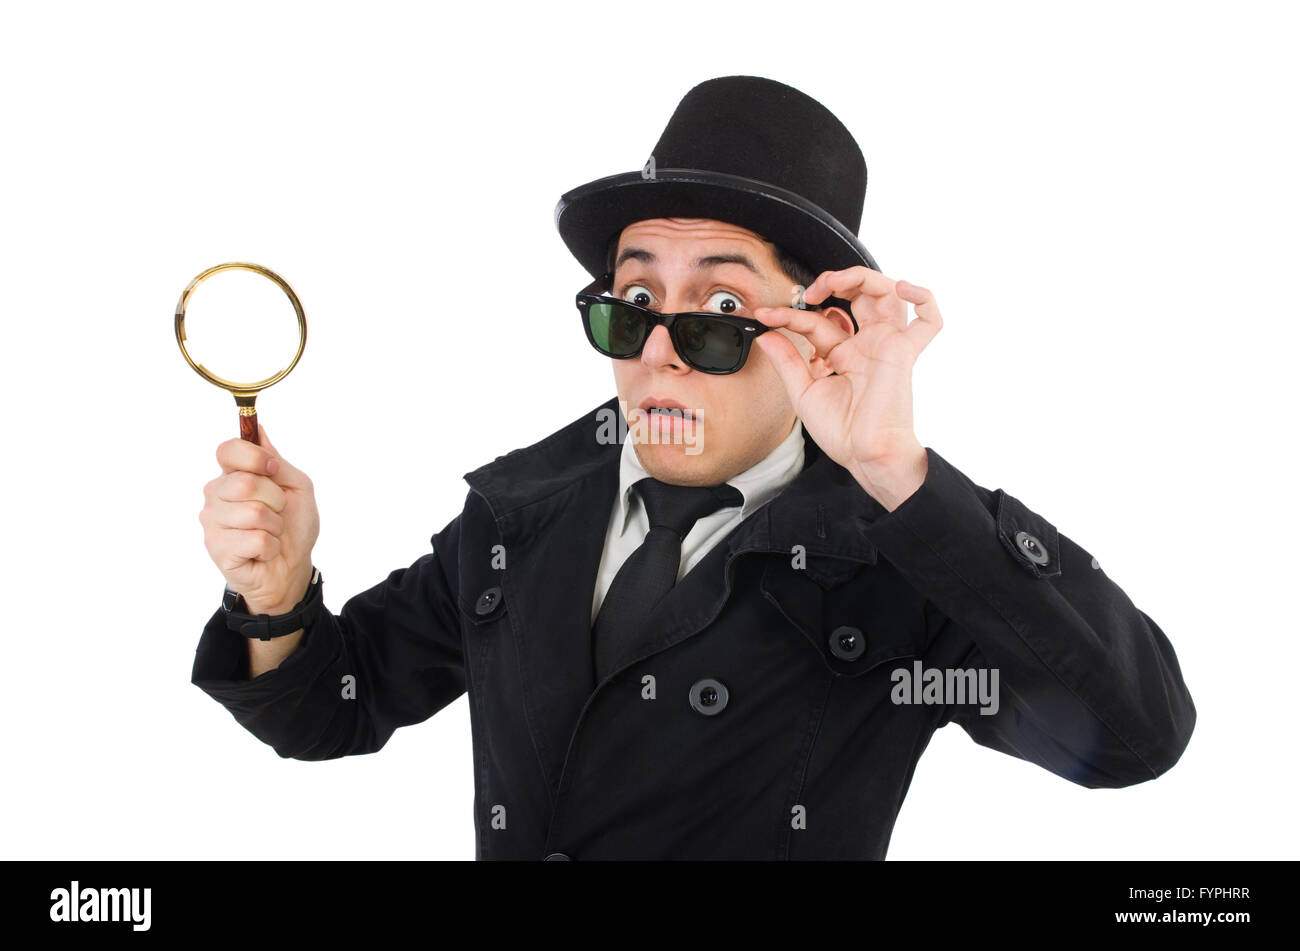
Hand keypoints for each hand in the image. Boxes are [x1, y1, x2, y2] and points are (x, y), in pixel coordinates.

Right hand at [199, 424, 319, 613]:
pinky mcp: (217, 549)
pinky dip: (271, 546)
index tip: (273, 469)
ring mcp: (212, 522)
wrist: (292, 567)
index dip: (253, 457)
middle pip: (244, 482)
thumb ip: (277, 461)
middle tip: (277, 513)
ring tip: (271, 534)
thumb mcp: (296, 487)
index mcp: (232, 475)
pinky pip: (256, 539)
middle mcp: (215, 495)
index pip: (227, 450)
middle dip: (275, 499)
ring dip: (275, 526)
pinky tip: (264, 551)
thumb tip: (258, 430)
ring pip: (253, 513)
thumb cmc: (293, 526)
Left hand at [752, 267, 942, 509]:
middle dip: (833, 282)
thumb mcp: (803, 392)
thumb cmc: (842, 432)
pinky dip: (924, 298)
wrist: (864, 455)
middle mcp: (867, 345)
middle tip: (809, 291)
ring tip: (834, 282)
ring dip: (862, 278)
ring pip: (888, 294)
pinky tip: (903, 287)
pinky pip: (929, 321)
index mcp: (845, 354)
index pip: (818, 321)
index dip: (790, 315)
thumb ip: (787, 361)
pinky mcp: (903, 352)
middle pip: (859, 295)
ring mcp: (887, 345)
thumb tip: (766, 334)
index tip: (765, 316)